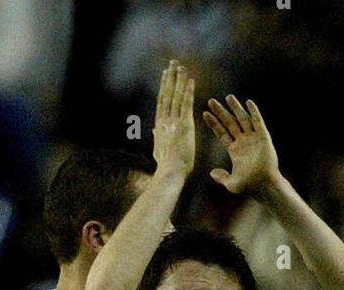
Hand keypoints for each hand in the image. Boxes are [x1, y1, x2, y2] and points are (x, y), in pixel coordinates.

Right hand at [152, 60, 194, 179]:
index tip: (165, 74)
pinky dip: (188, 91)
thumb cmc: (166, 166)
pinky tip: (190, 80)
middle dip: (170, 77)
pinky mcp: (184, 125)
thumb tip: (154, 129)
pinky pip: (186, 104)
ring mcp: (174, 122)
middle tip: (173, 63)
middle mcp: (165, 121)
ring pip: (176, 96)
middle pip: (167, 94)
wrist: (170, 172)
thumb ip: (157, 137)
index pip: (162, 102)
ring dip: (179, 80)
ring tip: (181, 66)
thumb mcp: (159, 150)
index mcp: (160, 126)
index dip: (164, 86)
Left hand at [203, 95, 279, 195]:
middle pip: (230, 123)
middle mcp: (243, 141)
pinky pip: (258, 122)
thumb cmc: (249, 186)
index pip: (222, 133)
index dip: (214, 123)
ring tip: (228, 97)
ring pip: (243, 119)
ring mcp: (253, 138)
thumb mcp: (231, 183)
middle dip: (221, 112)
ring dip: (236, 108)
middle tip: (211, 101)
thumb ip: (221, 177)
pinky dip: (254, 112)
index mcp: (234, 150)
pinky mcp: (263, 137)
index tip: (205, 113)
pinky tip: (248, 102)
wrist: (264, 185)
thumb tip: (212, 173)